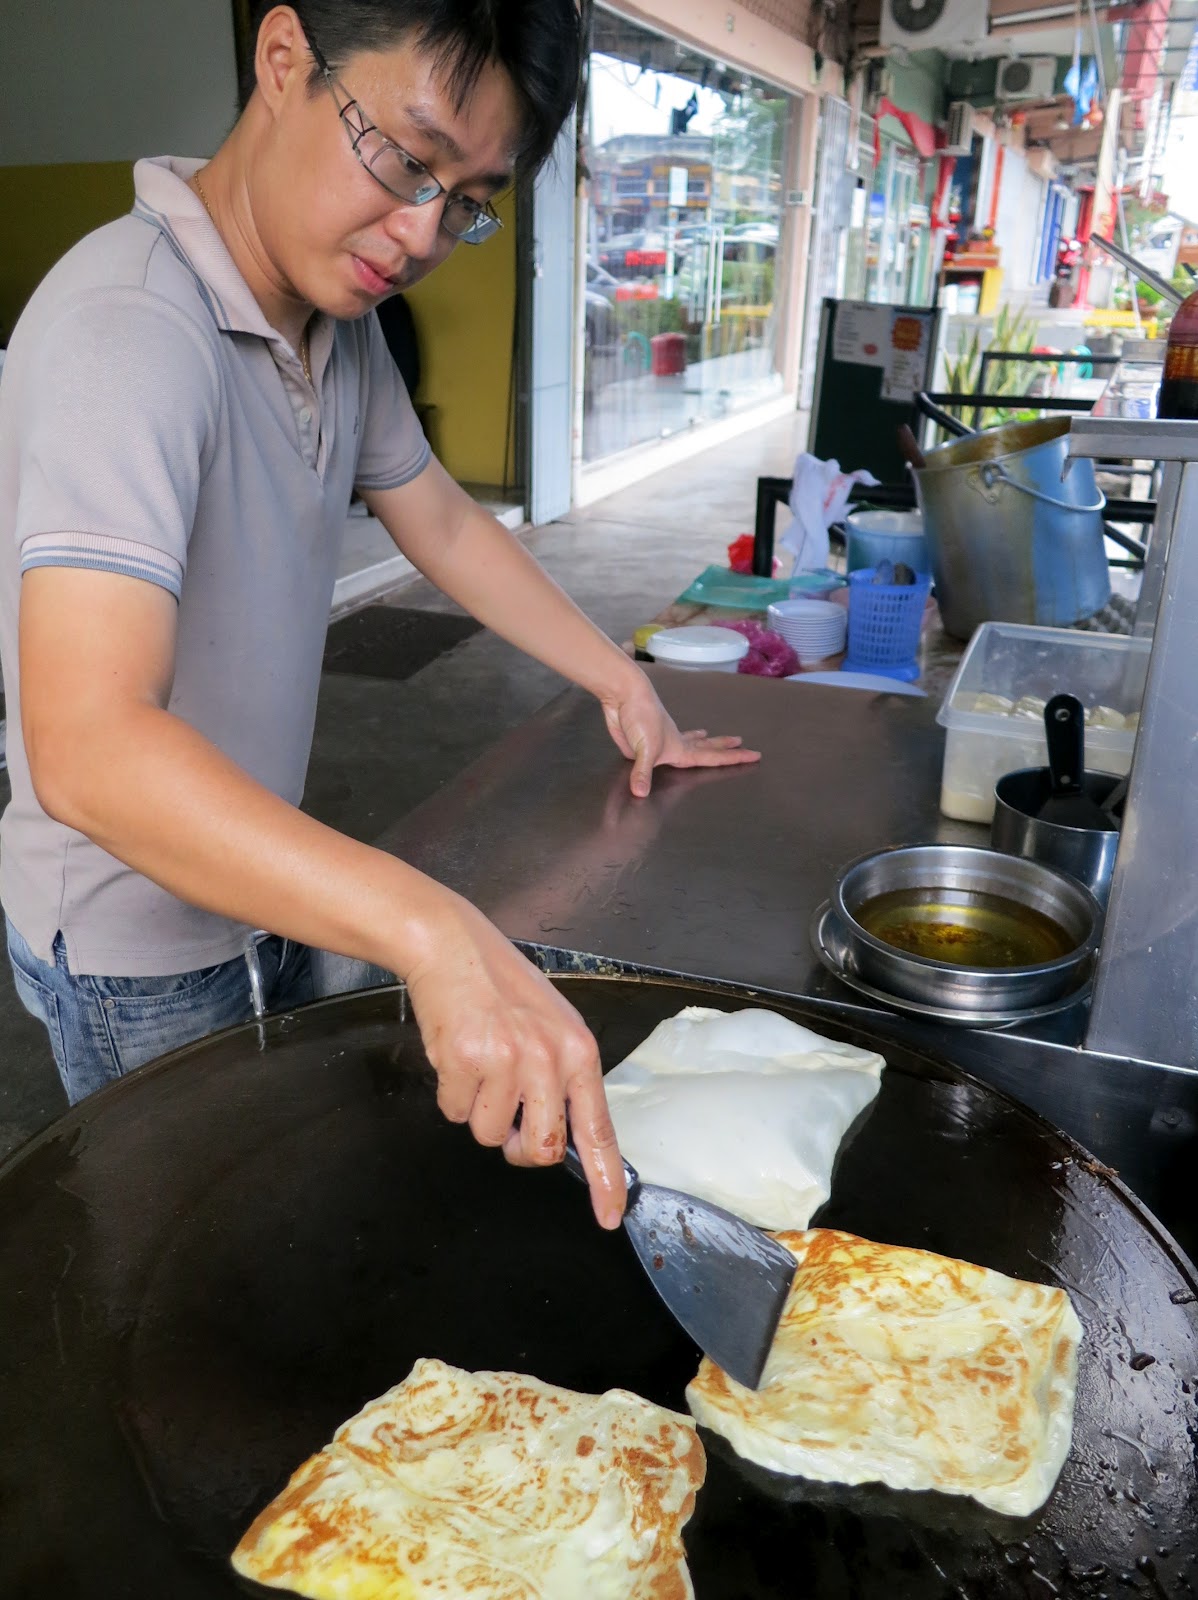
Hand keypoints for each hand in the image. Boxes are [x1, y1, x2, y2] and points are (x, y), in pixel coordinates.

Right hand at [403, 893, 625, 1227]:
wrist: (452, 945)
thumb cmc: (499, 986)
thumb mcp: (551, 1027)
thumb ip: (561, 1078)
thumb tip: (560, 1135)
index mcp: (578, 1052)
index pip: (598, 1129)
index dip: (605, 1180)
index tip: (608, 1217)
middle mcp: (549, 1059)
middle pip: (541, 1149)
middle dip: (519, 1146)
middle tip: (508, 1116)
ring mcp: (508, 1061)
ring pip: (491, 1134)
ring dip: (478, 1110)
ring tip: (478, 1063)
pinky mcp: (466, 1061)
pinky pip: (454, 1111)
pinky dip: (450, 1092)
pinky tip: (456, 1053)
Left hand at [600, 671, 760, 797]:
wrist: (624, 694)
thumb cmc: (641, 717)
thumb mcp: (643, 749)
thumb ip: (643, 773)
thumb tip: (641, 793)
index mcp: (680, 747)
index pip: (712, 756)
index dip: (733, 758)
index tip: (754, 754)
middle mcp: (674, 743)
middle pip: (704, 747)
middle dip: (723, 748)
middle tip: (742, 743)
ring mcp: (658, 741)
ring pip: (685, 741)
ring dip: (698, 741)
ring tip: (708, 736)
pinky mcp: (641, 741)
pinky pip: (661, 747)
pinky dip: (668, 744)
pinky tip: (666, 744)